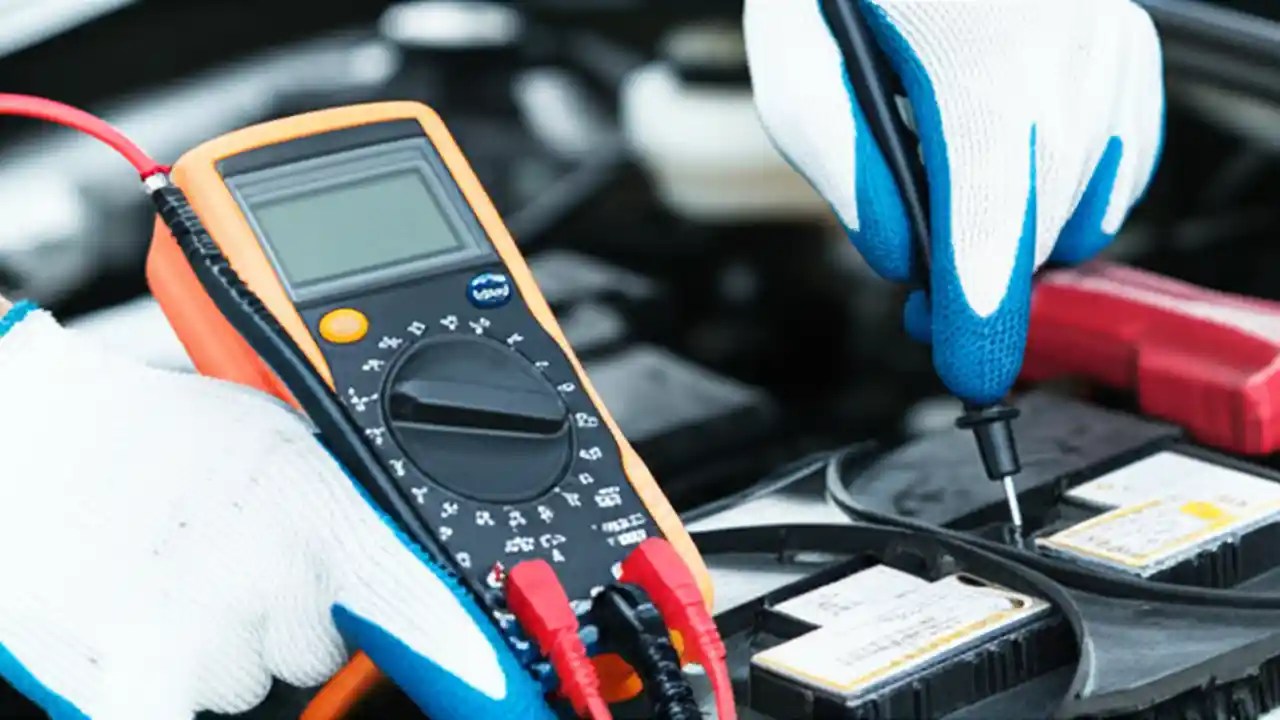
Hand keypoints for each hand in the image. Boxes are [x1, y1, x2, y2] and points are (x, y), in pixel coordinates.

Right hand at [0, 303, 552, 719]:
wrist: (32, 436)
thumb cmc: (148, 432)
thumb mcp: (278, 439)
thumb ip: (346, 501)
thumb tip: (404, 550)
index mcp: (323, 511)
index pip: (418, 605)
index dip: (465, 659)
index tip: (502, 692)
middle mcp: (276, 576)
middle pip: (318, 646)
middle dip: (281, 614)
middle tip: (223, 560)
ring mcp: (208, 632)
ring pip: (249, 679)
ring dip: (217, 645)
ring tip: (169, 575)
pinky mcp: (136, 676)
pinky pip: (177, 719)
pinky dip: (173, 696)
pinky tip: (160, 663)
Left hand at [745, 0, 1164, 404]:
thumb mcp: (797, 54)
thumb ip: (842, 163)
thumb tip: (902, 254)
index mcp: (981, 41)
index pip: (994, 210)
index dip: (986, 308)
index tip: (973, 372)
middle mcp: (1066, 30)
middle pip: (1045, 209)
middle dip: (991, 281)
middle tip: (933, 313)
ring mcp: (1106, 22)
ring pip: (1090, 184)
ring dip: (1025, 233)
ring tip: (959, 239)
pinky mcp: (1120, 24)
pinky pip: (1120, 140)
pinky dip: (1071, 184)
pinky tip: (1015, 184)